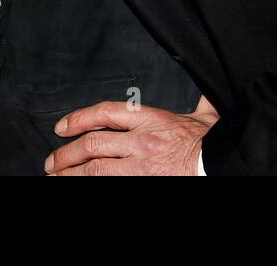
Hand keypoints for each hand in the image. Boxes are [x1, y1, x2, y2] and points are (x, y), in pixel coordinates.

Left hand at [44, 92, 219, 174]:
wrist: (224, 167)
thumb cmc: (214, 145)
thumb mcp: (207, 115)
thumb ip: (200, 102)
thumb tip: (206, 90)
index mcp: (152, 119)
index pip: (105, 112)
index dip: (79, 118)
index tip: (62, 126)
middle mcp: (142, 142)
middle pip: (93, 144)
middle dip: (67, 153)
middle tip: (51, 161)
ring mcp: (141, 167)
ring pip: (95, 169)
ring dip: (71, 173)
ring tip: (55, 176)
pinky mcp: (145, 183)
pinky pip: (109, 185)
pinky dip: (91, 185)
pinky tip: (78, 186)